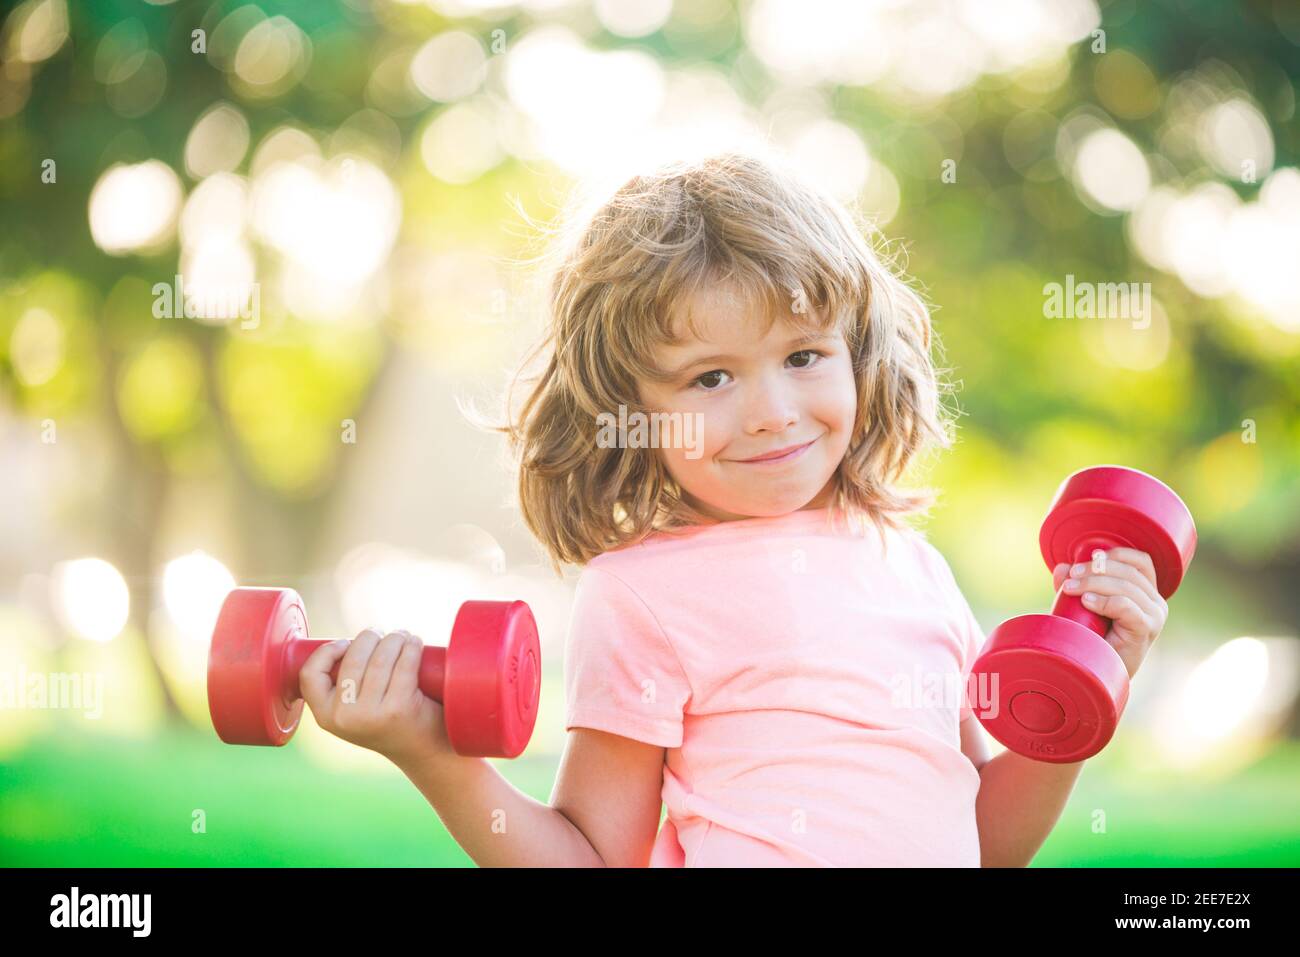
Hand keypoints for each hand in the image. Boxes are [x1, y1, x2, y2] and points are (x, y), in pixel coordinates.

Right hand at [299, 629, 455, 766]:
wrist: (422, 750)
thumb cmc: (389, 719)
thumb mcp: (353, 709)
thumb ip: (343, 683)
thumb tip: (350, 640)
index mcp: (326, 716)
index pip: (310, 674)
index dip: (327, 651)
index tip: (346, 642)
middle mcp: (344, 717)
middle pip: (353, 658)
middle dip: (371, 636)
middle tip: (385, 634)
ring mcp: (371, 714)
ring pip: (380, 657)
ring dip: (395, 638)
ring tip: (403, 636)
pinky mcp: (399, 708)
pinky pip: (404, 664)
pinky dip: (412, 647)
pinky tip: (415, 643)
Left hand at [1051, 548, 1168, 680]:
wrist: (1100, 674)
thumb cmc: (1093, 639)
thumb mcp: (1082, 605)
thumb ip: (1075, 584)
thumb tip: (1062, 567)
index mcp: (1146, 592)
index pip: (1140, 561)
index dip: (1116, 554)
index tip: (1089, 556)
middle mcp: (1156, 603)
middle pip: (1128, 572)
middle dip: (1095, 569)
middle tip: (1070, 577)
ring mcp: (1155, 617)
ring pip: (1126, 587)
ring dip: (1093, 584)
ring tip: (1070, 590)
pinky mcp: (1146, 630)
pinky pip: (1127, 607)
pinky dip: (1104, 601)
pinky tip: (1086, 603)